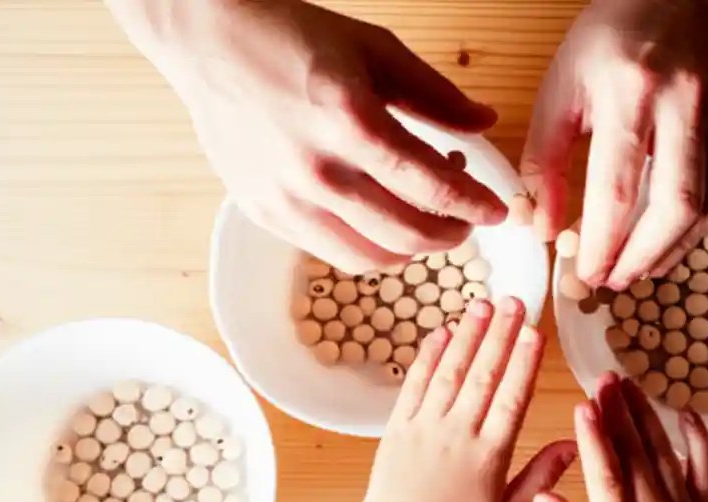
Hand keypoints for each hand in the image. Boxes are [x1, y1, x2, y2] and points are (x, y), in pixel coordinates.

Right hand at [110, 0, 506, 272]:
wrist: (210, 43)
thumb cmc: (293, 39)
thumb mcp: (376, 50)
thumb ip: (436, 94)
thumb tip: (485, 122)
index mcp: (351, 121)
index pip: (432, 186)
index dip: (474, 205)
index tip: (497, 210)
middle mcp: (319, 169)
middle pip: (409, 232)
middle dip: (453, 232)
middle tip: (467, 219)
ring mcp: (288, 198)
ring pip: (375, 256)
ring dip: (415, 248)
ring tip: (426, 220)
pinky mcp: (265, 214)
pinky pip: (334, 255)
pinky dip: (373, 250)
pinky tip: (384, 222)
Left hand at [357, 297, 576, 501]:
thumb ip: (542, 476)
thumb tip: (574, 443)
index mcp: (489, 455)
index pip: (511, 399)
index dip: (524, 363)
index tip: (535, 333)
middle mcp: (458, 434)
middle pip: (483, 375)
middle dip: (501, 335)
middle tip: (515, 302)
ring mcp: (426, 426)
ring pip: (450, 372)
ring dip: (468, 335)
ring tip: (483, 304)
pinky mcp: (399, 425)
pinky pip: (416, 383)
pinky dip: (429, 356)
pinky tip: (443, 331)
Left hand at [521, 0, 707, 288]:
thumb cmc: (609, 41)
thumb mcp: (561, 90)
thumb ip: (546, 161)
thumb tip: (541, 226)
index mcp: (630, 92)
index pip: (618, 189)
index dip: (603, 243)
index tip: (584, 273)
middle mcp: (683, 106)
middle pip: (674, 206)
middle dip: (642, 257)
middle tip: (613, 282)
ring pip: (705, 206)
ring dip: (669, 251)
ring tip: (636, 272)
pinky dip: (690, 230)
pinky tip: (663, 245)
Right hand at [533, 373, 707, 501]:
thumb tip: (542, 496)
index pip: (604, 472)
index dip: (593, 436)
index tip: (583, 404)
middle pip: (633, 451)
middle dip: (617, 410)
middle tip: (604, 377)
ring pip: (662, 450)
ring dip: (644, 414)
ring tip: (628, 384)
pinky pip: (704, 466)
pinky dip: (697, 437)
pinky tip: (685, 412)